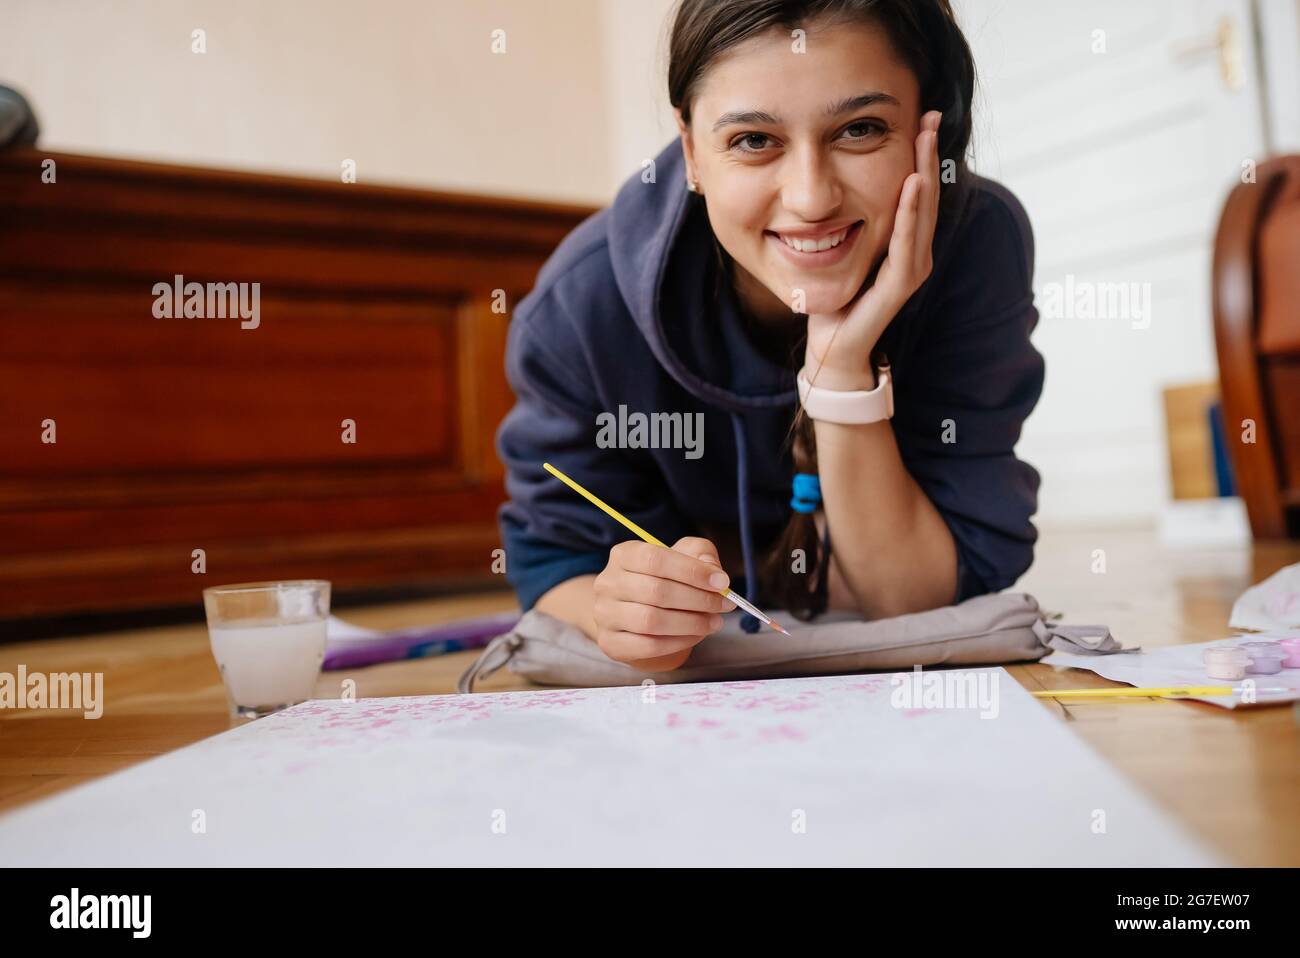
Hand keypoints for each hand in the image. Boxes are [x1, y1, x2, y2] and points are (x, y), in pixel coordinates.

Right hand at [592, 536, 736, 670]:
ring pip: (651, 621)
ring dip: (691, 623)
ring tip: (714, 622)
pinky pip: (648, 646)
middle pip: (656, 591)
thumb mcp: (683, 556)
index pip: (655, 558)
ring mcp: (605, 615)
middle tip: (724, 605)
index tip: (722, 582)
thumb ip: (700, 554)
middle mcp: (607, 583)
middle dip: (698, 599)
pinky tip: (696, 635)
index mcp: (623, 554)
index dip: (691, 571)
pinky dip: (679, 642)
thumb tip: (713, 572)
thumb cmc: (664, 579)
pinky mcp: (610, 643)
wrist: (636, 612)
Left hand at [804, 110, 942, 389]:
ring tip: (925, 138)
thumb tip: (834, 180)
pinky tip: (911, 184)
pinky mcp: (899, 287)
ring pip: (922, 213)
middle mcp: (914, 252)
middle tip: (930, 114)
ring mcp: (910, 270)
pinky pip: (906, 244)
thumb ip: (852, 219)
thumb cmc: (837, 297)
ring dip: (924, 173)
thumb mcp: (843, 247)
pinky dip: (910, 213)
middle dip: (927, 153)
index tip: (921, 114)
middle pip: (926, 194)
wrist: (832, 345)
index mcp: (904, 242)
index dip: (920, 154)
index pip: (916, 189)